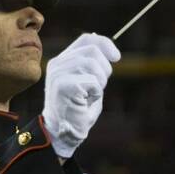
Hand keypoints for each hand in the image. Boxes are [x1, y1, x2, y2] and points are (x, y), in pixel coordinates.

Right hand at [42, 33, 120, 158]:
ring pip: (92, 63)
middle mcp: (57, 64)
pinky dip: (96, 93)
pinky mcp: (63, 86)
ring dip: (100, 81)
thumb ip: (92, 65)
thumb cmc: (78, 110)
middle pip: (92, 50)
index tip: (117, 57)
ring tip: (92, 95)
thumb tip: (107, 48)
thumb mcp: (88, 83)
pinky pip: (92, 81)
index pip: (86, 39)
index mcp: (62, 61)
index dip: (105, 44)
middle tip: (100, 86)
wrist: (64, 134)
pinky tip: (87, 102)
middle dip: (105, 68)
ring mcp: (58, 74)